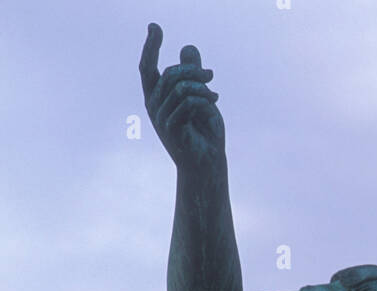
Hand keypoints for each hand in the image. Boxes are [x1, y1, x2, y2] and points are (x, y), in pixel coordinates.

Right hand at [140, 23, 223, 166]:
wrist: (207, 164)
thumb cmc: (203, 133)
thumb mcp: (200, 97)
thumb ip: (193, 74)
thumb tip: (188, 48)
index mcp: (157, 97)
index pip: (148, 67)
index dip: (150, 47)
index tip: (154, 27)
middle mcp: (154, 106)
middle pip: (170, 74)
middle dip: (192, 69)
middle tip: (211, 74)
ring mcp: (161, 118)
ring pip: (180, 87)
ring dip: (201, 87)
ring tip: (214, 95)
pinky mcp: (171, 129)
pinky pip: (187, 102)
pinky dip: (203, 99)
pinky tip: (214, 102)